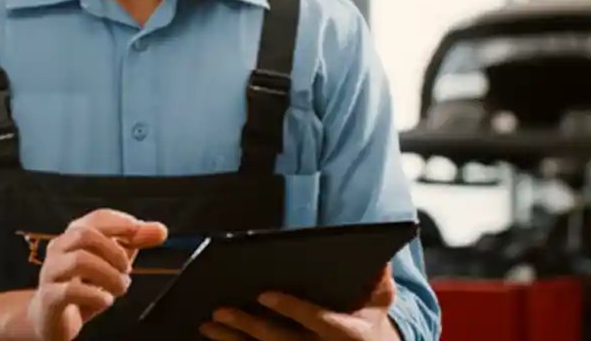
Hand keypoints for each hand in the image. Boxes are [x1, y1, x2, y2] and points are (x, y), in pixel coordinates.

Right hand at [18, 209, 168, 340]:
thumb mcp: (112, 264)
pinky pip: (71, 291)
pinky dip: (96, 296)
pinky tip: (105, 301)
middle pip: (85, 235)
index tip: (140, 234)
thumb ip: (133, 244)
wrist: (51, 319)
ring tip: (119, 289)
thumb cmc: (83, 287)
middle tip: (127, 271)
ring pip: (80, 260)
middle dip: (114, 252)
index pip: (97, 218)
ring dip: (109, 275)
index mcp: (73, 236)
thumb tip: (160, 229)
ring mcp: (50, 272)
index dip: (121, 224)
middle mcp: (58, 249)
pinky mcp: (49, 297)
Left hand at [200, 264, 400, 340]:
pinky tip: (216, 338)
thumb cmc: (370, 322)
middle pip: (282, 340)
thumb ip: (379, 281)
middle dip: (249, 326)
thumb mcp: (381, 301)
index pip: (319, 321)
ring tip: (209, 325)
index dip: (292, 308)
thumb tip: (378, 258)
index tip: (264, 294)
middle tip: (221, 310)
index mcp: (349, 334)